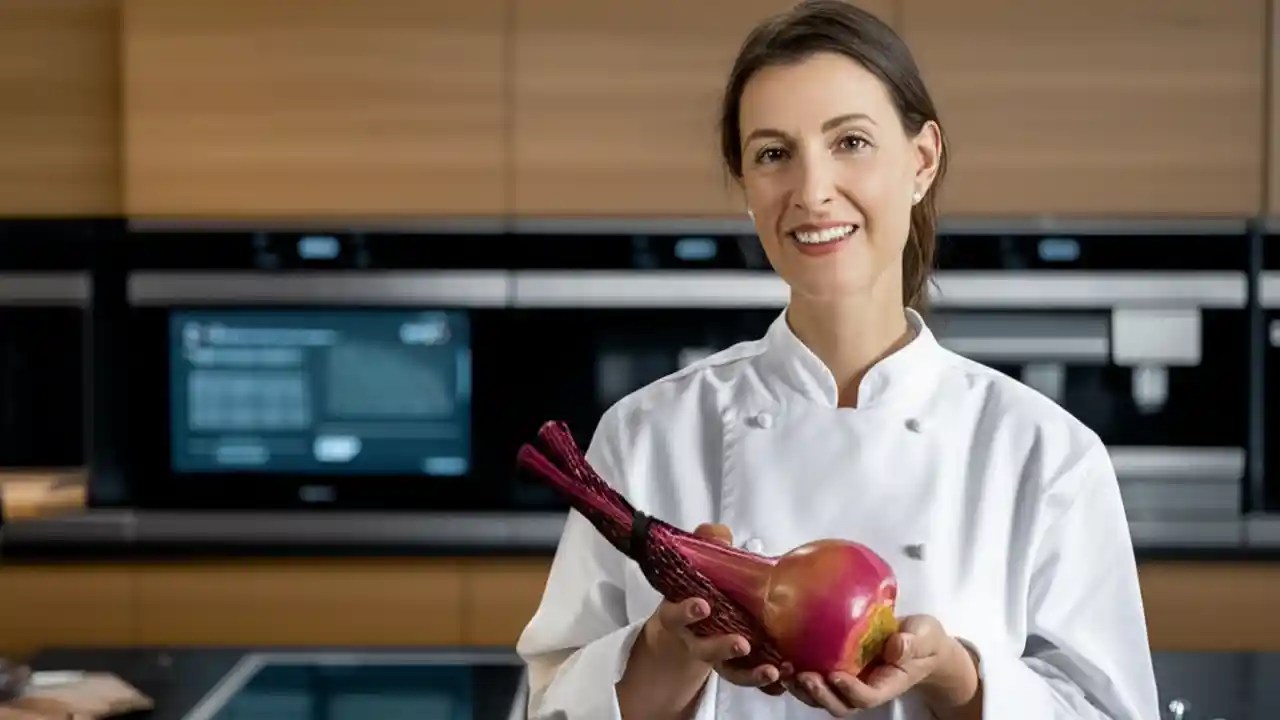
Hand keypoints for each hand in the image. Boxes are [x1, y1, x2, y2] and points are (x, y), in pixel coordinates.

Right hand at [641, 524, 786, 695]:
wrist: (687, 625)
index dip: (686, 612)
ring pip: (730, 671)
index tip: (702, 606)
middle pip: (705, 650)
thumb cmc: (697, 588)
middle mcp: (695, 639)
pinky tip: (784, 679)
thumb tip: (719, 534)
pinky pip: (749, 679)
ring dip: (750, 673)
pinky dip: (766, 682)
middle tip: (742, 644)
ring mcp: (716, 658)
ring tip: (772, 670)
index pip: (676, 615)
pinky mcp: (735, 667)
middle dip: (722, 648)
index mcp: (679, 614)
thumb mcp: (697, 564)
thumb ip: (707, 543)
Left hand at [781, 615, 978, 716]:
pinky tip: (785, 659)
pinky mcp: (837, 666)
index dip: (851, 691)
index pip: (868, 697)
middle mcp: (865, 687)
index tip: (837, 675)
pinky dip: (799, 674)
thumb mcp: (925, 636)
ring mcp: (850, 680)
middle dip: (821, 695)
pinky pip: (817, 678)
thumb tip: (898, 644)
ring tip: (787, 672)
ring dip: (804, 689)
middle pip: (841, 704)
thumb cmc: (923, 639)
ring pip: (824, 696)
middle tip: (804, 677)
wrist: (917, 641)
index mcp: (888, 684)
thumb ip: (914, 642)